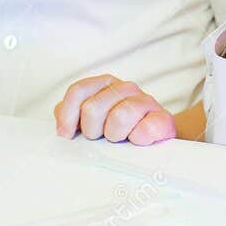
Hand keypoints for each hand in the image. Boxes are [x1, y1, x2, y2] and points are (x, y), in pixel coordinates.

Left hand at [53, 75, 175, 145]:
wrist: (155, 140)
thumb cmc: (119, 130)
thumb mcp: (90, 121)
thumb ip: (70, 116)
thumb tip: (62, 128)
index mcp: (104, 85)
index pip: (78, 92)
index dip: (68, 116)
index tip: (67, 135)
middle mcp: (125, 88)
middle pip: (92, 108)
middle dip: (93, 130)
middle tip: (102, 137)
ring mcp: (145, 100)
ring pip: (118, 117)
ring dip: (116, 135)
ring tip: (121, 138)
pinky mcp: (162, 118)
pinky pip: (144, 130)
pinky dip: (137, 140)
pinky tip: (138, 141)